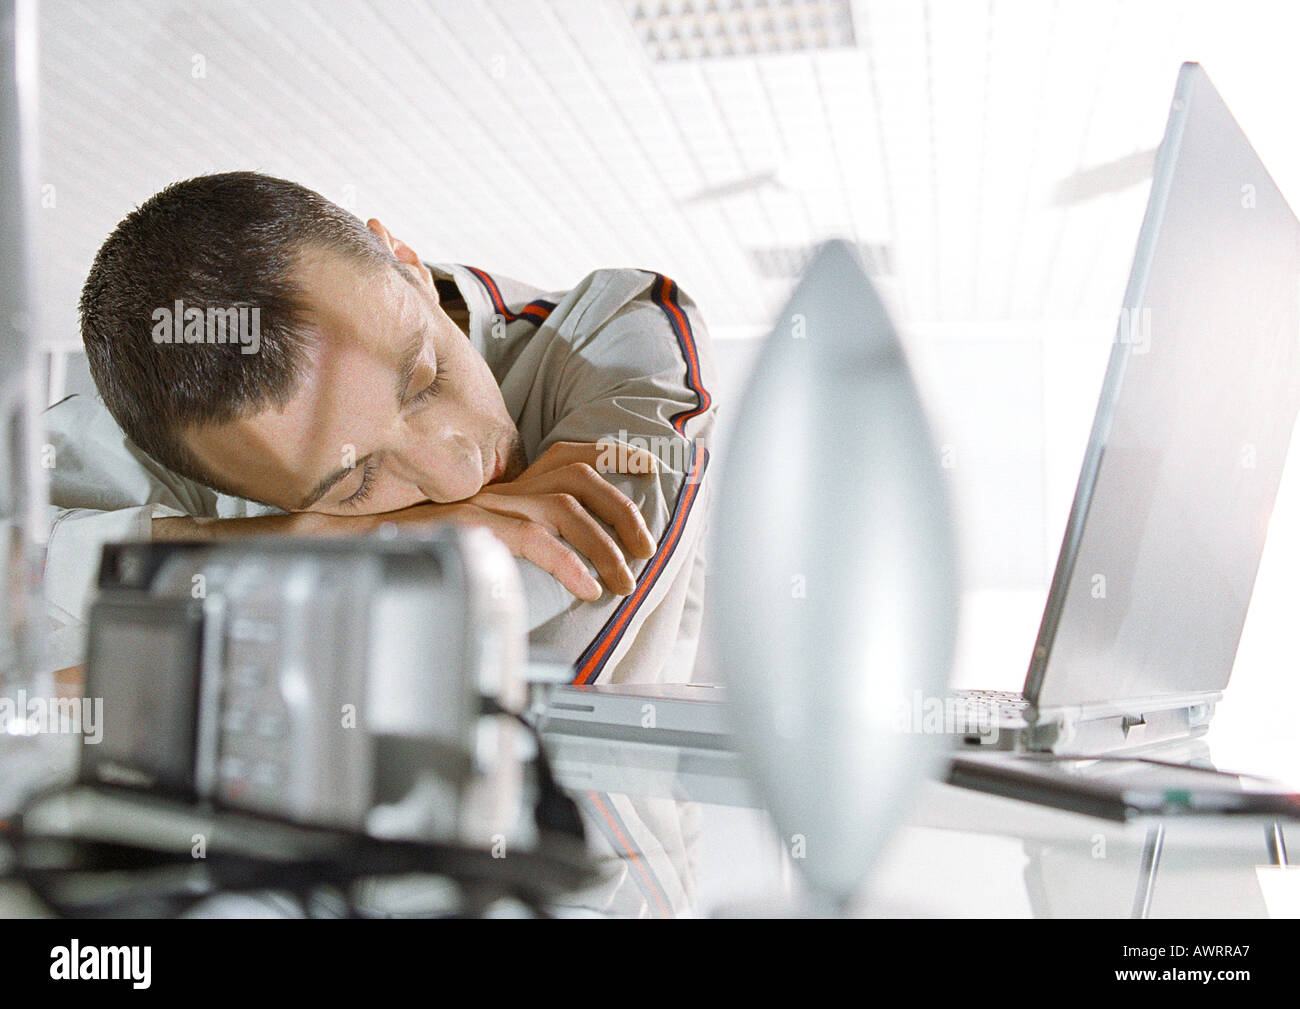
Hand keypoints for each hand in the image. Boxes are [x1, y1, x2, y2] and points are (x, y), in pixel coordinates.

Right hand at [370, 441, 659, 600]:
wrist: (367, 543)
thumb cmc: (426, 542)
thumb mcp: (485, 529)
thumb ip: (523, 531)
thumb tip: (567, 554)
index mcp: (511, 481)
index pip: (571, 453)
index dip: (615, 453)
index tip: (649, 463)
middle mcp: (504, 484)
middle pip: (579, 478)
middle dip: (623, 512)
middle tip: (645, 551)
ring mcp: (489, 503)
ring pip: (564, 510)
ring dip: (604, 548)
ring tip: (622, 583)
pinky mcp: (474, 527)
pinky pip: (531, 539)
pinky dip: (567, 563)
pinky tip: (586, 588)